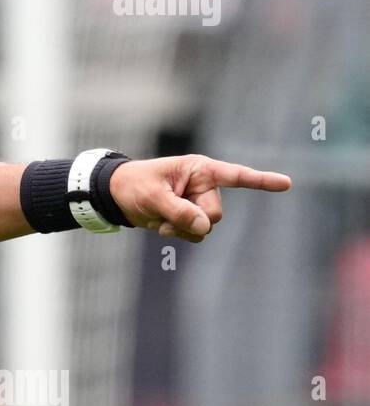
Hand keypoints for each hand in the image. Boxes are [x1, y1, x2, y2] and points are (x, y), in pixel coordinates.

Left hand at [110, 154, 291, 242]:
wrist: (118, 196)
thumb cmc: (134, 185)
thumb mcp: (153, 196)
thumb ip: (179, 211)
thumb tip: (204, 227)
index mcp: (200, 169)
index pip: (236, 175)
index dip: (261, 181)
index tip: (287, 183)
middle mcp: (204, 185)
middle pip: (215, 214)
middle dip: (192, 219)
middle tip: (166, 213)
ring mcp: (199, 202)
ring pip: (207, 227)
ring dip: (183, 229)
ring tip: (161, 219)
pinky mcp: (192, 217)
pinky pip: (196, 235)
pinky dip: (179, 234)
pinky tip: (162, 226)